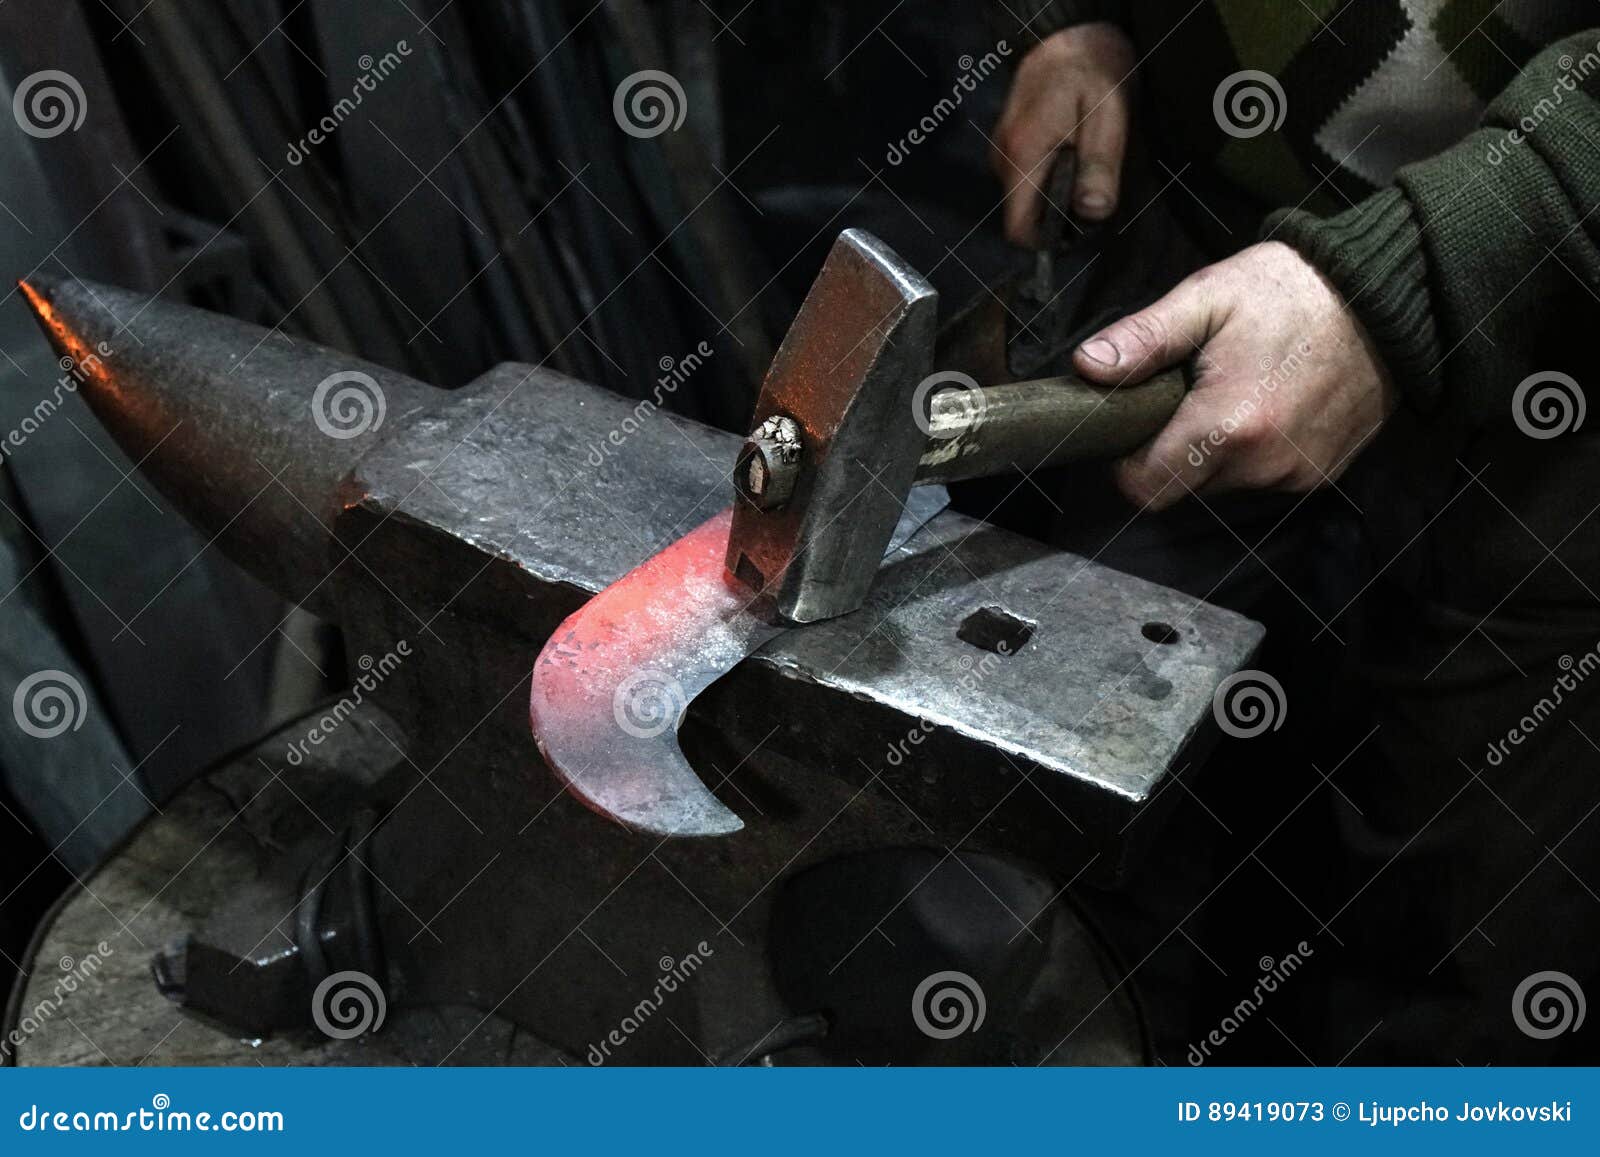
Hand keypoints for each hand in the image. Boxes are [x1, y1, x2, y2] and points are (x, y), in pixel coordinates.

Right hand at [991, 22, 1134, 243]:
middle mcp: (1003, 157)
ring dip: (1057, 195)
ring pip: (1027, 198)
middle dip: (1058, 216)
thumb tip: (1094, 214)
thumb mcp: (1109, 115)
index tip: (1080, 232)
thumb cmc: (1093, 68)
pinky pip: (1028, 178)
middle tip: (1095, 189)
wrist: (1070, 31)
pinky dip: (1051, 177)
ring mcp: (1003, 150)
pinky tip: (1074, 153)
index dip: (1047, 242)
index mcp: (1023, 155)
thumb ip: (1100, 166)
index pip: (1019, 228)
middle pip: (1024, 216)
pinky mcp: (1010, 144)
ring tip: (1086, 164)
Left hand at [1072, 242, 1397, 509]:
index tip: (1136, 421)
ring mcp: (1294, 475)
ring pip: (1221, 484)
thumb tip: (1087, 367)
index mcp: (1225, 426)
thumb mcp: (1208, 297)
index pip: (1144, 488)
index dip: (1128, 462)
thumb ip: (1144, 339)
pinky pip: (1262, 478)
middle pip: (1180, 487)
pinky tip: (1268, 402)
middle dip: (1171, 450)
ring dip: (1213, 450)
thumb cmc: (1293, 290)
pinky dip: (1253, 451)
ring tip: (1234, 390)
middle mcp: (1261, 465)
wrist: (1390, 297)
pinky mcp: (1319, 476)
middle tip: (1188, 392)